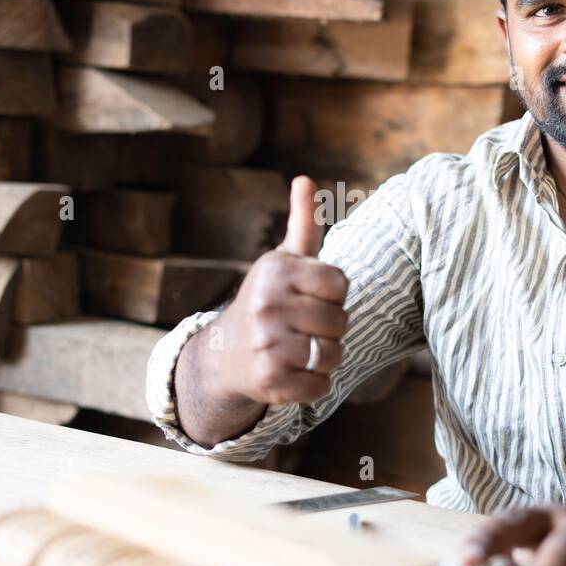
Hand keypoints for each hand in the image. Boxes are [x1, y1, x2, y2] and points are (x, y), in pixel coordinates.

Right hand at [211, 176, 349, 406]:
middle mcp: (268, 306)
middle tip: (305, 326)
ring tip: (301, 349)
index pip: (340, 283)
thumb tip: (305, 179)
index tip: (311, 295)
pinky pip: (320, 386)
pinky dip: (315, 384)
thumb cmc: (268, 298)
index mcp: (276, 271)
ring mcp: (267, 345)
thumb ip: (303, 223)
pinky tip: (294, 371)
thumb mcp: (283, 260)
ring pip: (333, 354)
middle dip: (331, 327)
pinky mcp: (270, 381)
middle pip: (340, 321)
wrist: (225, 353)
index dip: (333, 293)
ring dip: (326, 356)